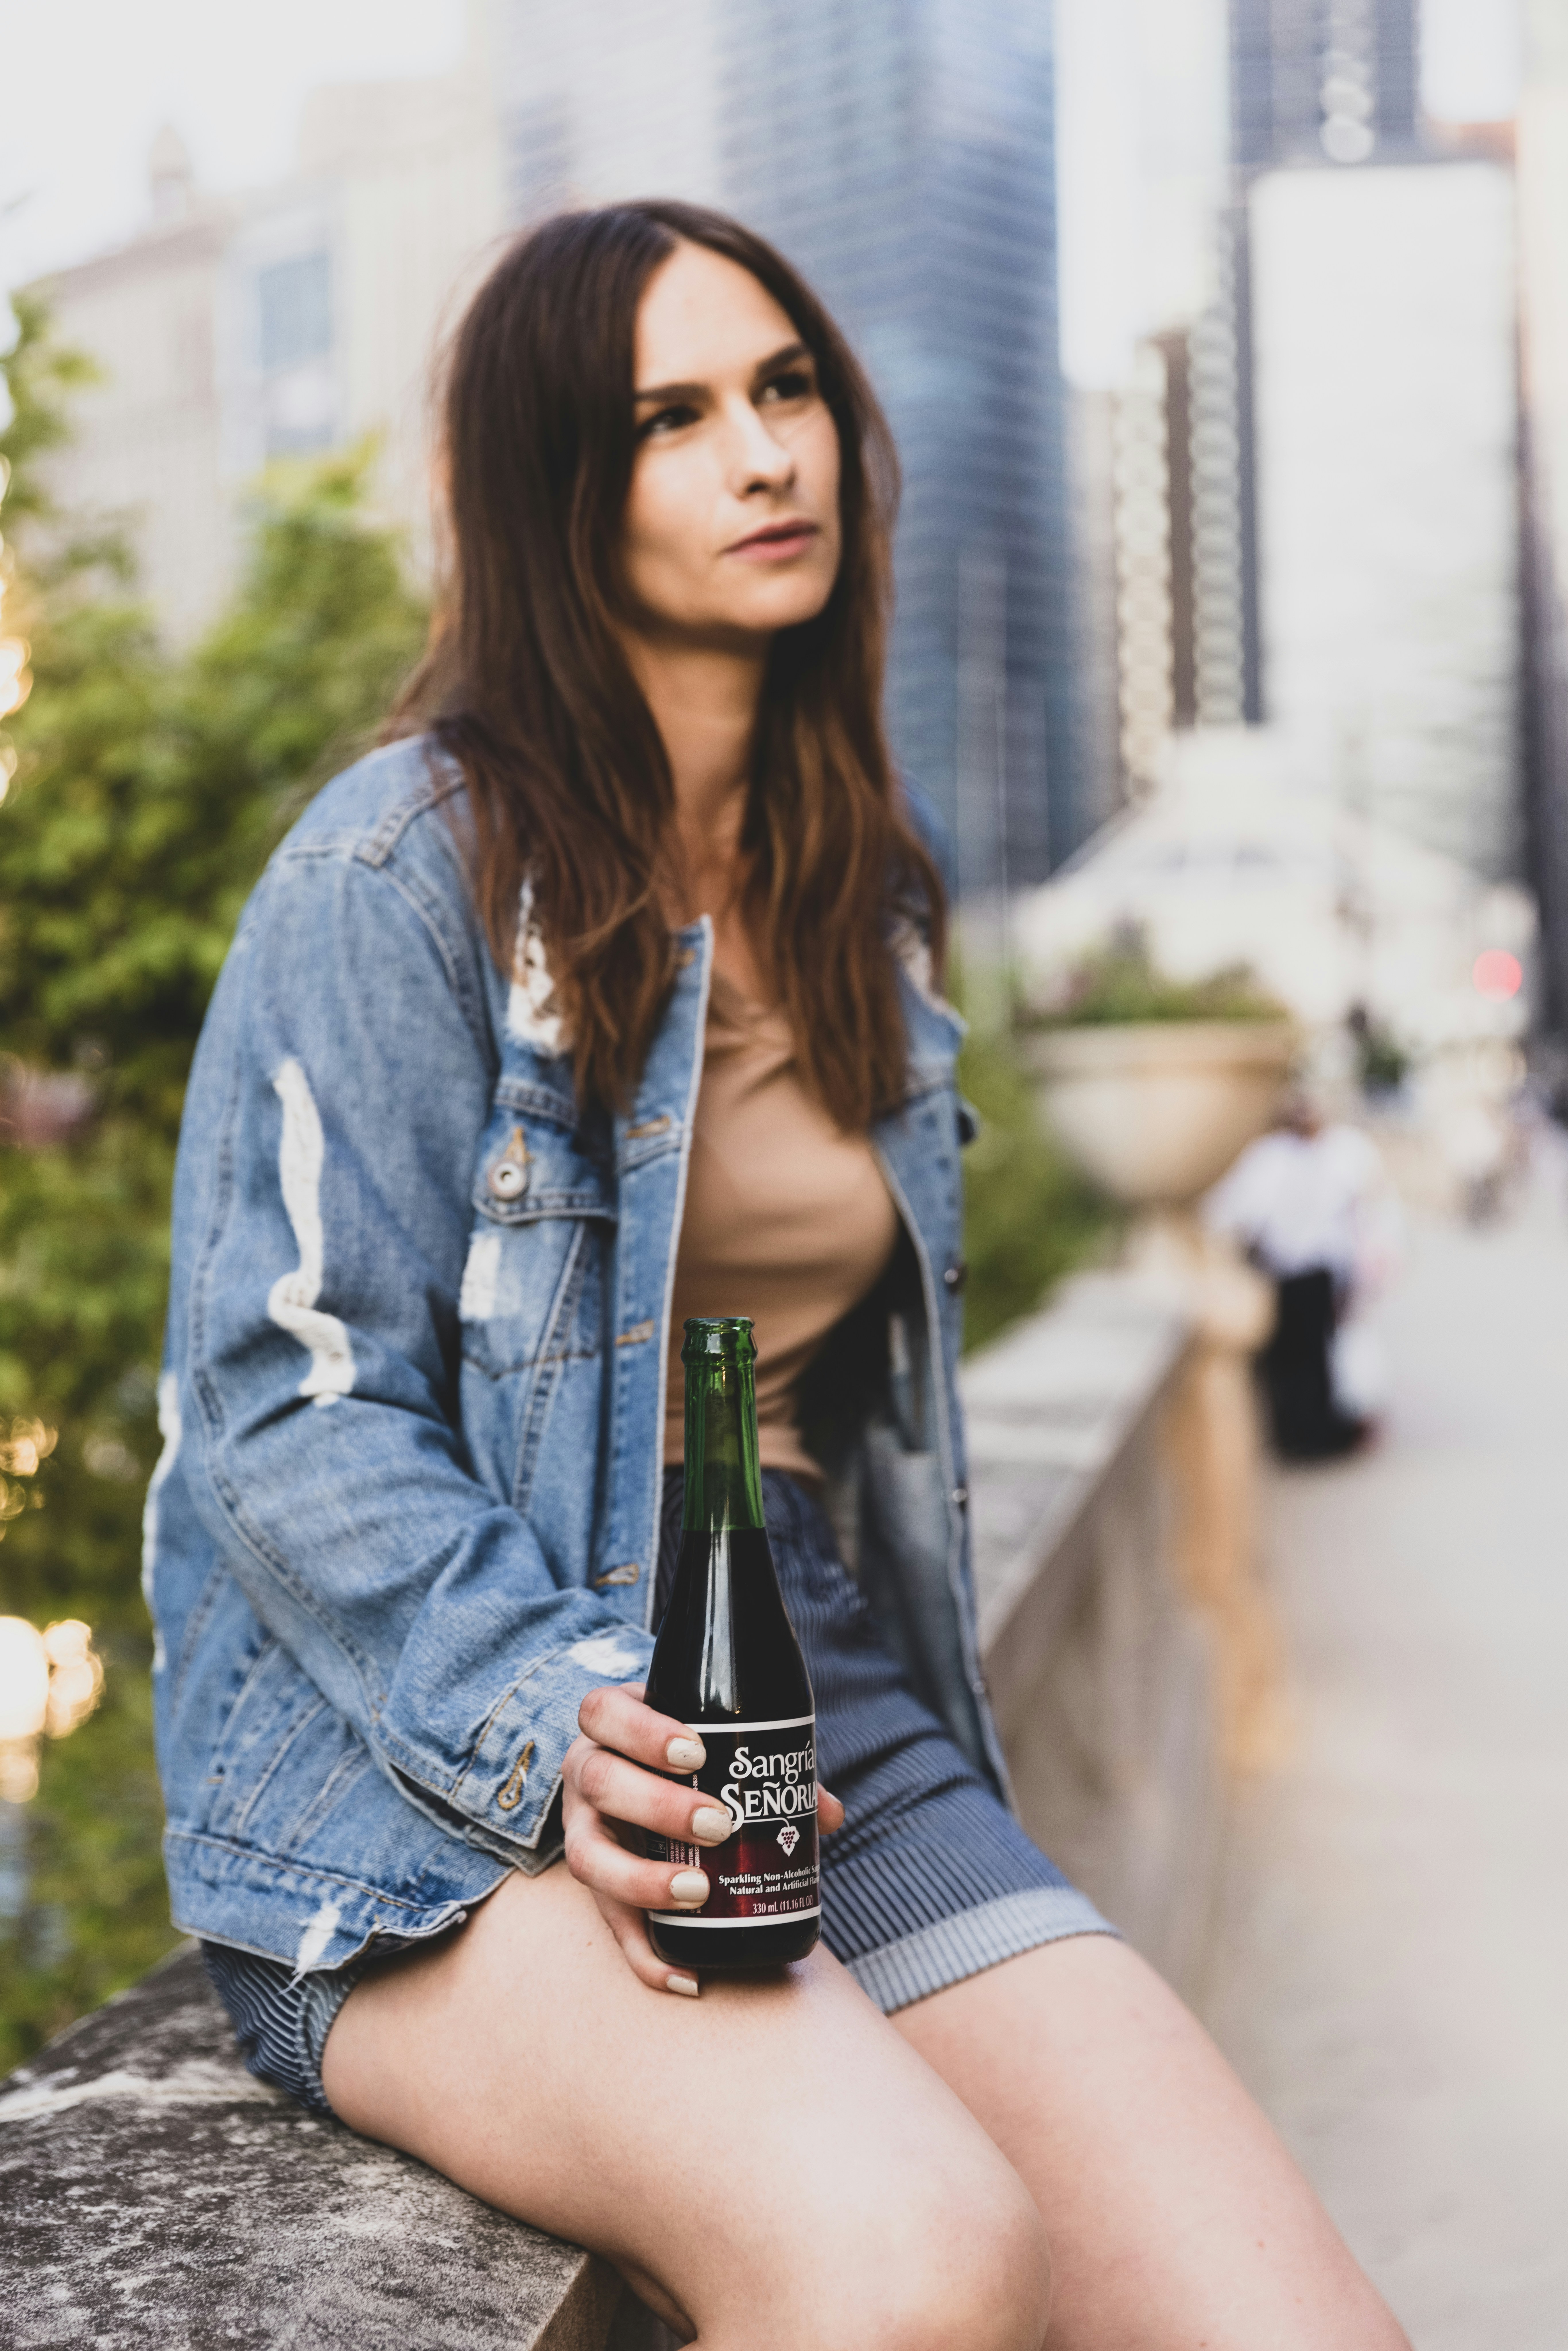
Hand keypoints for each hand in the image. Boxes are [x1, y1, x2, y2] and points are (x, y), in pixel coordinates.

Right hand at [563, 1681, 843, 1996]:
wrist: (632, 1783)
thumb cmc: (678, 1757)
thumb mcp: (707, 1741)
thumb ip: (765, 1765)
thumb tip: (826, 1813)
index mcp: (609, 1728)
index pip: (604, 1713)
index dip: (644, 1733)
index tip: (697, 1755)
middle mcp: (585, 1775)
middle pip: (601, 1782)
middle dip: (659, 1806)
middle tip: (720, 1825)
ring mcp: (581, 1831)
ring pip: (587, 1855)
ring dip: (642, 1879)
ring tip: (698, 1891)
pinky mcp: (594, 1887)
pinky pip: (610, 1925)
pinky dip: (645, 1955)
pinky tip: (686, 1978)